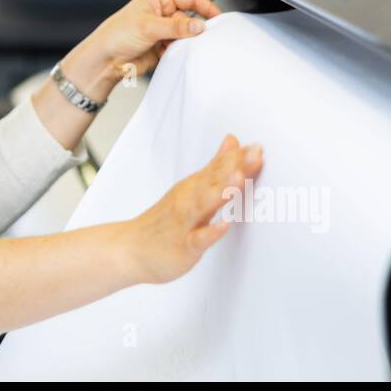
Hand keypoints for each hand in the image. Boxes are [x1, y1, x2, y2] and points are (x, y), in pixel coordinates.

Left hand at [88, 0, 221, 81]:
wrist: (105, 59)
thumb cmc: (116, 34)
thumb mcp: (149, 26)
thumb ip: (177, 27)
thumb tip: (200, 26)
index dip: (206, 7)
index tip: (218, 18)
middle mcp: (163, 12)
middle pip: (191, 19)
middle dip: (194, 29)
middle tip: (200, 38)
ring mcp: (164, 30)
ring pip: (187, 36)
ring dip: (186, 43)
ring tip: (178, 47)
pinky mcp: (163, 47)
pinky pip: (180, 49)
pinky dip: (180, 53)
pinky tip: (172, 55)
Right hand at [124, 134, 263, 284]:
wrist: (131, 249)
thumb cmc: (166, 221)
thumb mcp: (192, 188)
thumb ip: (215, 166)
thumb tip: (233, 141)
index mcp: (194, 186)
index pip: (218, 167)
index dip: (239, 157)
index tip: (259, 146)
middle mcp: (189, 200)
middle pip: (213, 180)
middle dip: (235, 167)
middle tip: (255, 153)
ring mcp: (185, 222)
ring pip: (204, 204)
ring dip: (222, 191)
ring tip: (239, 179)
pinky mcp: (183, 245)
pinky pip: (197, 238)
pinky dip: (210, 232)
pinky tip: (224, 225)